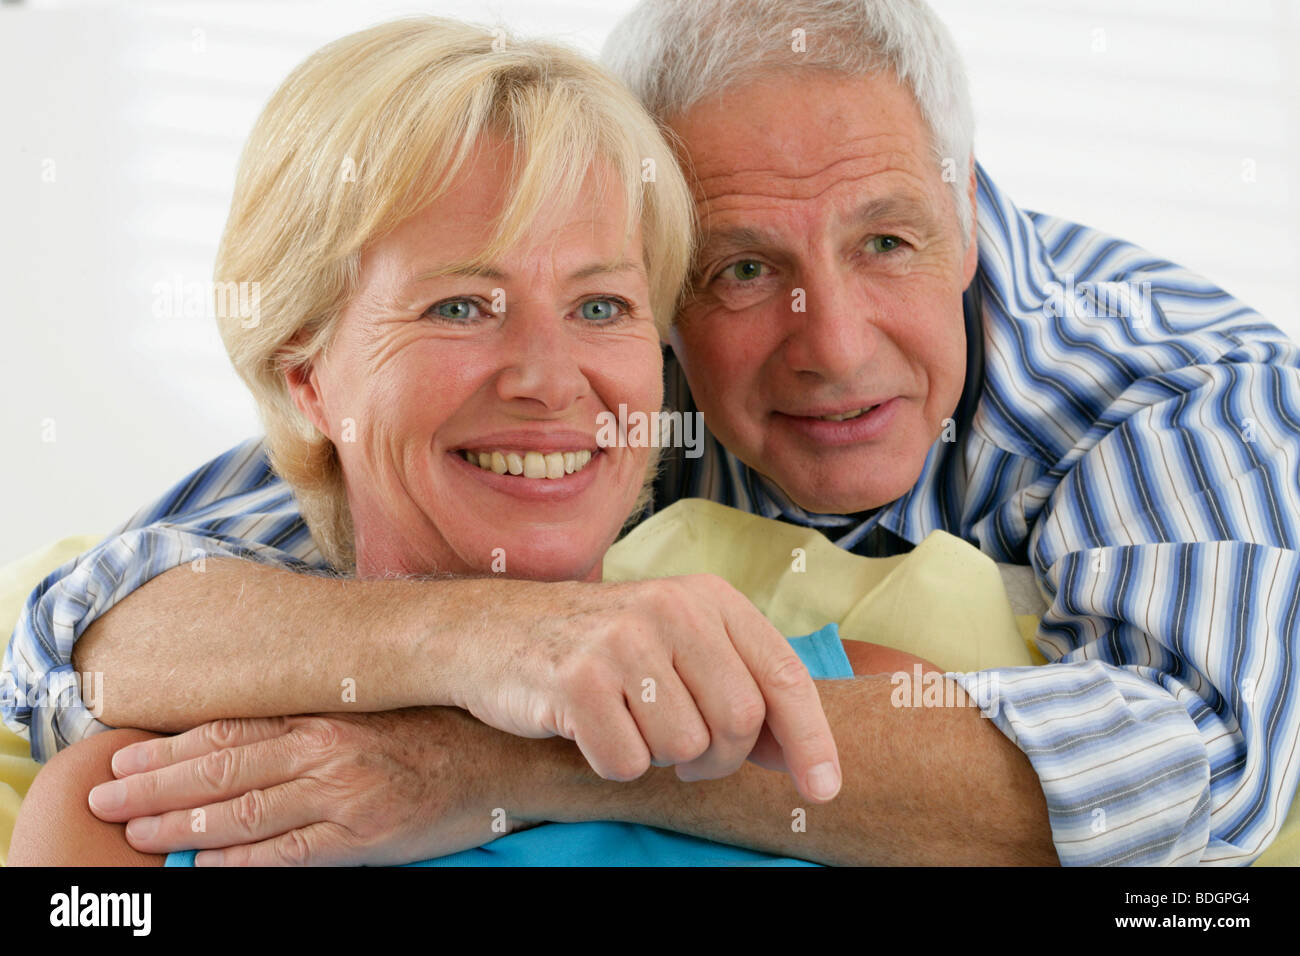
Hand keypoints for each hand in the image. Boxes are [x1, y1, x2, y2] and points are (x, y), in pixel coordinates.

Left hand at [87, 709, 541, 865]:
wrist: (502, 758)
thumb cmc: (434, 733)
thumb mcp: (370, 714)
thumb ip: (311, 727)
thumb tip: (246, 742)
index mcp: (324, 715)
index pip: (230, 732)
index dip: (169, 748)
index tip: (121, 759)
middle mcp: (326, 747)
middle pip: (221, 767)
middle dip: (154, 785)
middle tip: (102, 799)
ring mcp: (342, 792)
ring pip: (242, 809)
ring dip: (179, 822)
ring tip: (132, 833)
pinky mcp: (362, 834)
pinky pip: (287, 852)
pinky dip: (238, 857)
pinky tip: (200, 861)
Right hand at [441, 574, 841, 801]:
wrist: (493, 631)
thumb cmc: (601, 649)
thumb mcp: (677, 647)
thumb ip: (738, 689)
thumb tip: (801, 756)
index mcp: (707, 597)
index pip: (783, 674)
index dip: (811, 739)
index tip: (823, 790)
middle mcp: (670, 608)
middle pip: (738, 722)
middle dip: (717, 759)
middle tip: (682, 753)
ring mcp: (622, 641)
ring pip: (684, 750)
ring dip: (658, 758)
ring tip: (627, 721)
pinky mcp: (576, 680)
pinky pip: (626, 764)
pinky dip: (611, 763)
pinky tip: (589, 727)